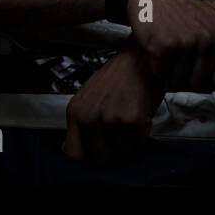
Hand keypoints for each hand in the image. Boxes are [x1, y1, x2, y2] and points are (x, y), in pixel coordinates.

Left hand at [63, 45, 163, 165]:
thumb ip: (81, 120)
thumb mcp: (88, 94)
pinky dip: (141, 135)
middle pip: (98, 156)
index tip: (94, 152)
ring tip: (129, 124)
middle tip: (118, 139)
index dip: (86, 155)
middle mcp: (91, 117)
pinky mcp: (133, 121)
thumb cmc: (118, 74)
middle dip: (110, 151)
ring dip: (127, 143)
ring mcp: (111, 120)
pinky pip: (137, 143)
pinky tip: (140, 118)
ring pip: (120, 152)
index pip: (74, 152)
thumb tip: (72, 147)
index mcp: (76, 111)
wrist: (142, 57)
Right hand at [128, 0, 214, 92]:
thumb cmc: (180, 12)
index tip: (197, 74)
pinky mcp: (163, 46)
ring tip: (166, 60)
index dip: (209, 83)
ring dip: (169, 78)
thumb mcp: (210, 25)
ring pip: (179, 82)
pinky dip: (156, 70)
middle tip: (176, 67)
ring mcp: (186, 42)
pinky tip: (155, 54)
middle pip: (199, 84)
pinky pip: (161, 75)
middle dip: (186, 81)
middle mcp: (208, 38)